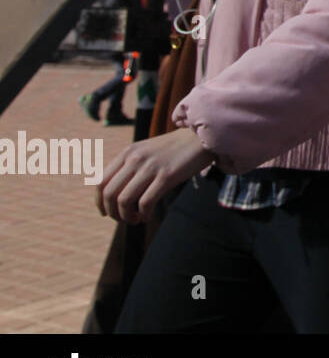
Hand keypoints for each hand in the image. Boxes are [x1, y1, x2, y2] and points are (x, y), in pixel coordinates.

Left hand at [96, 128, 213, 223]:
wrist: (200, 137)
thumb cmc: (174, 148)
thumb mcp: (146, 151)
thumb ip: (131, 166)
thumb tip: (118, 193)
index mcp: (127, 153)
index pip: (100, 182)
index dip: (99, 202)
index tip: (106, 212)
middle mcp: (135, 159)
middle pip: (110, 194)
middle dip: (112, 213)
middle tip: (122, 219)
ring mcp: (150, 167)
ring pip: (125, 200)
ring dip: (126, 216)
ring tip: (135, 219)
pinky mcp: (167, 176)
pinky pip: (146, 202)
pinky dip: (143, 215)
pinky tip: (147, 217)